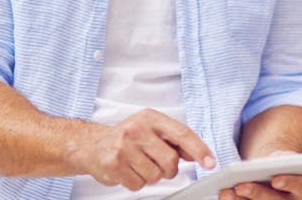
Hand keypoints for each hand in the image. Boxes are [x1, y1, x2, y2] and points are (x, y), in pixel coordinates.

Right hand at [79, 108, 215, 191]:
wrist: (92, 145)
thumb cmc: (126, 137)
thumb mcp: (150, 130)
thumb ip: (174, 140)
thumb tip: (197, 154)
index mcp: (150, 118)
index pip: (182, 133)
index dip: (199, 149)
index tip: (209, 162)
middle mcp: (137, 129)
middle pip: (170, 160)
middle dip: (168, 169)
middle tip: (158, 164)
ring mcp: (124, 147)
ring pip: (155, 175)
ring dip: (151, 176)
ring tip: (138, 165)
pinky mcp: (114, 164)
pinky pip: (139, 185)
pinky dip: (137, 182)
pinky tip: (128, 171)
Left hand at [218, 150, 301, 199]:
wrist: (279, 174)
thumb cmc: (285, 165)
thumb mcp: (287, 158)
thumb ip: (284, 159)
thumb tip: (274, 161)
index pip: (301, 186)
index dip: (289, 183)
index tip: (275, 180)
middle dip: (257, 193)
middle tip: (240, 186)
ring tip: (226, 191)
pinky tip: (225, 196)